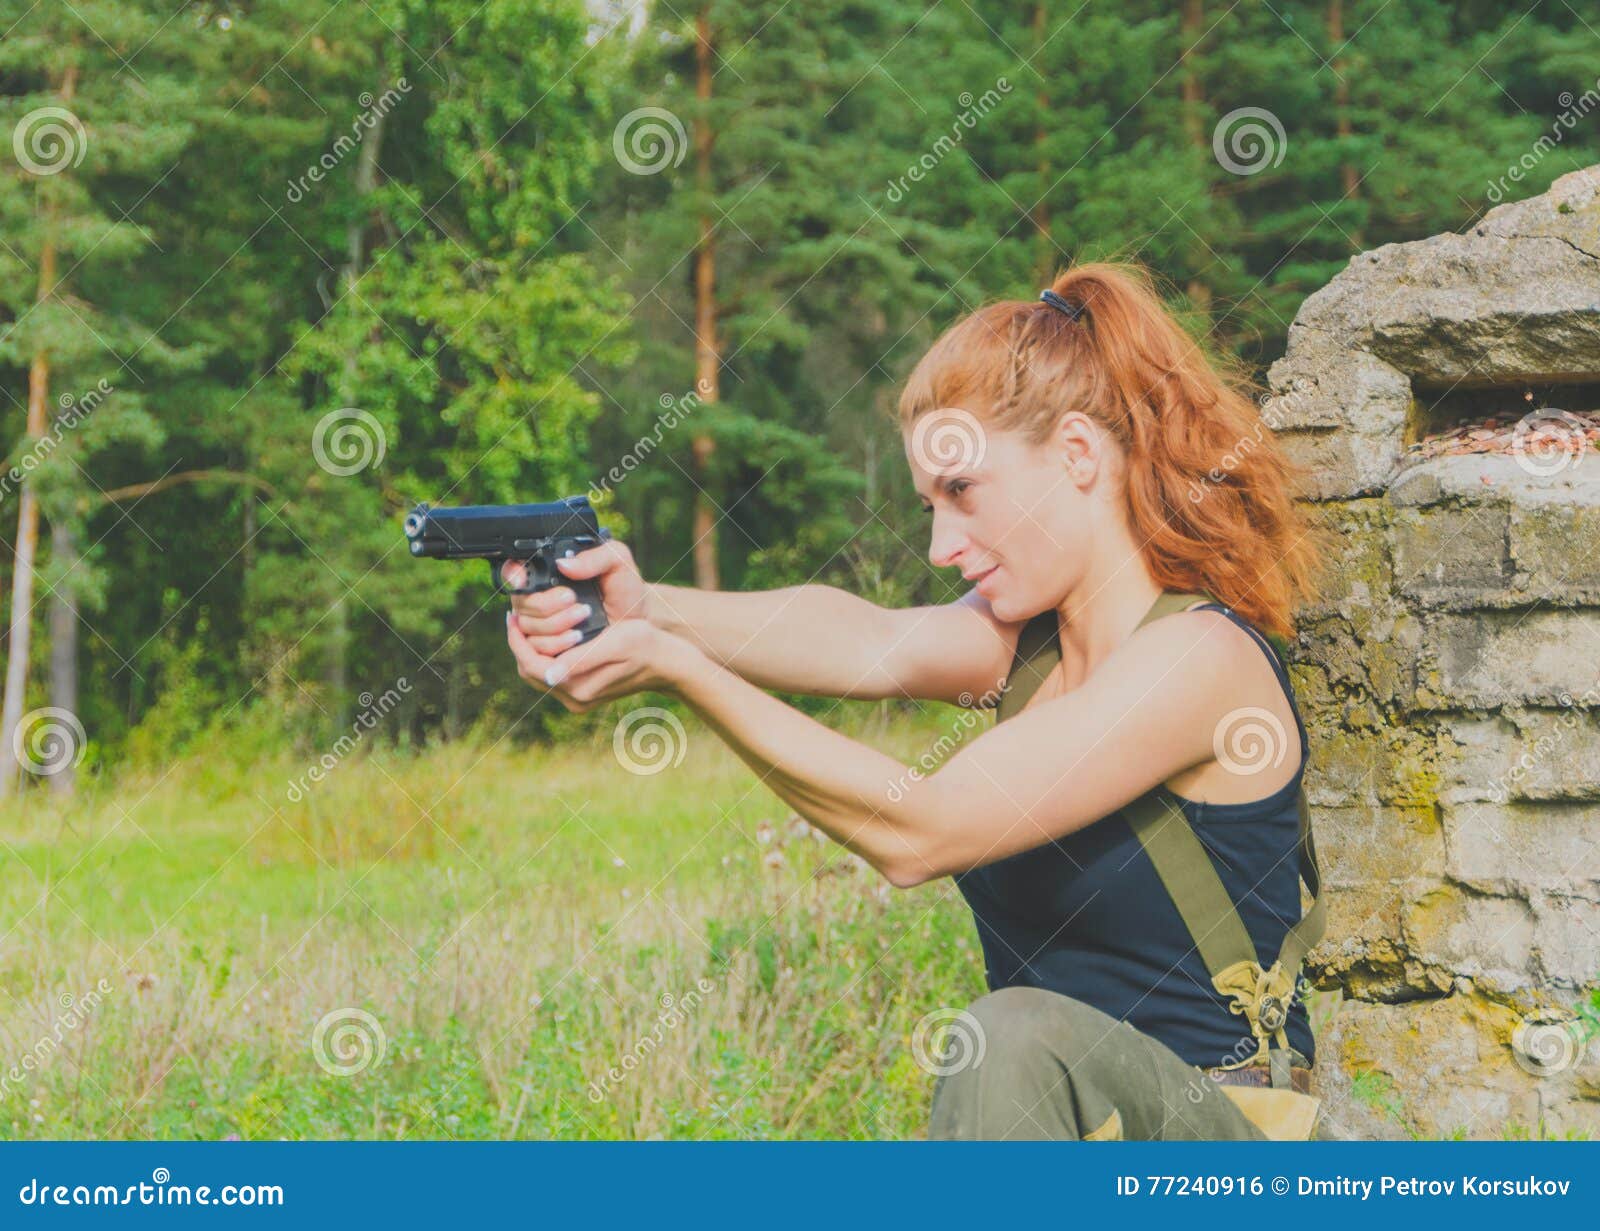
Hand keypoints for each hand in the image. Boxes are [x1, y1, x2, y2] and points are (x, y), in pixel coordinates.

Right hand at [503, 539, 651, 656]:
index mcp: (548, 572)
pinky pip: (535, 652)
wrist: (638, 620)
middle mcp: (538, 597)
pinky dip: (555, 646)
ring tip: (582, 619)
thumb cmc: (625, 587)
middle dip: (546, 605)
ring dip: (553, 626)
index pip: (513, 569)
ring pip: (527, 628)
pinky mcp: (549, 648)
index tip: (526, 580)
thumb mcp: (617, 562)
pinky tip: (575, 638)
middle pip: (520, 604)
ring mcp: (540, 624)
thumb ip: (595, 556)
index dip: (513, 574)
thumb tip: (564, 565)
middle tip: (574, 601)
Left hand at [506, 609, 697, 712]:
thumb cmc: (644, 646)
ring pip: (539, 673)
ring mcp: (579, 698)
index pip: (530, 665)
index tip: (511, 616)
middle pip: (530, 672)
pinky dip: (545, 655)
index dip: (516, 641)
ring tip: (530, 624)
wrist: (667, 662)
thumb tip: (549, 672)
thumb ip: (580, 660)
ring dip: (531, 649)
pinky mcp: (584, 692)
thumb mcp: (613, 644)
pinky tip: (549, 635)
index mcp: (577, 688)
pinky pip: (552, 674)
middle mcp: (574, 698)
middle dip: (520, 645)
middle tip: (517, 617)